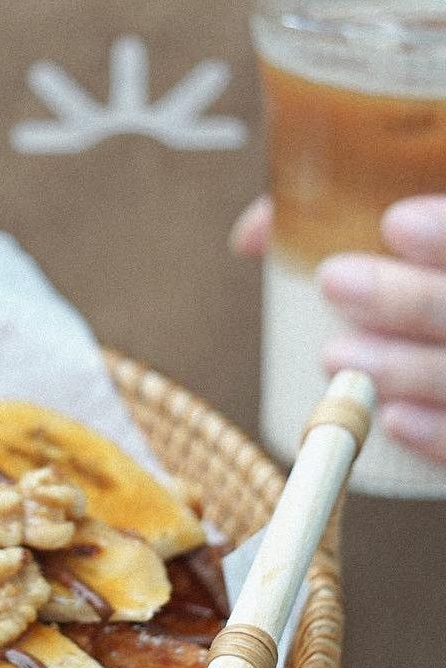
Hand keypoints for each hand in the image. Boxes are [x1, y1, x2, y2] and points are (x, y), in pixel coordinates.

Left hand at [232, 194, 445, 464]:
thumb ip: (328, 229)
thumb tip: (249, 239)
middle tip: (334, 283)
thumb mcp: (394, 252)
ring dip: (407, 369)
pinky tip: (391, 422)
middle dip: (410, 298)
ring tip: (337, 357)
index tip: (394, 223)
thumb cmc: (408, 300)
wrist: (434, 361)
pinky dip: (439, 435)